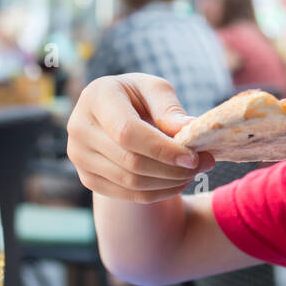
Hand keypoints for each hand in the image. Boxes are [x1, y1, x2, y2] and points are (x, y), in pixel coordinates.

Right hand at [66, 74, 213, 201]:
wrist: (113, 115)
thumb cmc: (139, 98)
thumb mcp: (155, 90)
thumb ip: (170, 109)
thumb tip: (189, 129)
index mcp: (97, 97)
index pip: (128, 133)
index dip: (162, 149)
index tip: (193, 157)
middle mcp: (79, 128)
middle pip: (131, 161)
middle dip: (173, 168)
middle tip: (206, 163)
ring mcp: (79, 157)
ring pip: (130, 182)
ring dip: (169, 183)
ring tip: (195, 171)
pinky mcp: (87, 178)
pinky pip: (128, 195)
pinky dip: (158, 192)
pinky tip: (177, 181)